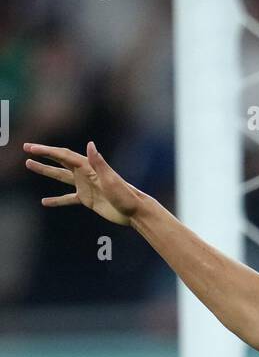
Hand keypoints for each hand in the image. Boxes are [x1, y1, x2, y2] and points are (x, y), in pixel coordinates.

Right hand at [24, 141, 139, 225]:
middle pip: (59, 161)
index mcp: (88, 166)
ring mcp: (85, 186)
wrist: (134, 212)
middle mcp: (84, 173)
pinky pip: (68, 199)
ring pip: (60, 177)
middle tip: (26, 149)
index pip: (63, 155)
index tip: (31, 148)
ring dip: (45, 171)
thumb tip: (90, 144)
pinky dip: (57, 200)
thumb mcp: (111, 179)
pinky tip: (45, 202)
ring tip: (29, 165)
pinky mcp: (87, 199)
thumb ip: (98, 162)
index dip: (46, 151)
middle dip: (43, 155)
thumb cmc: (125, 195)